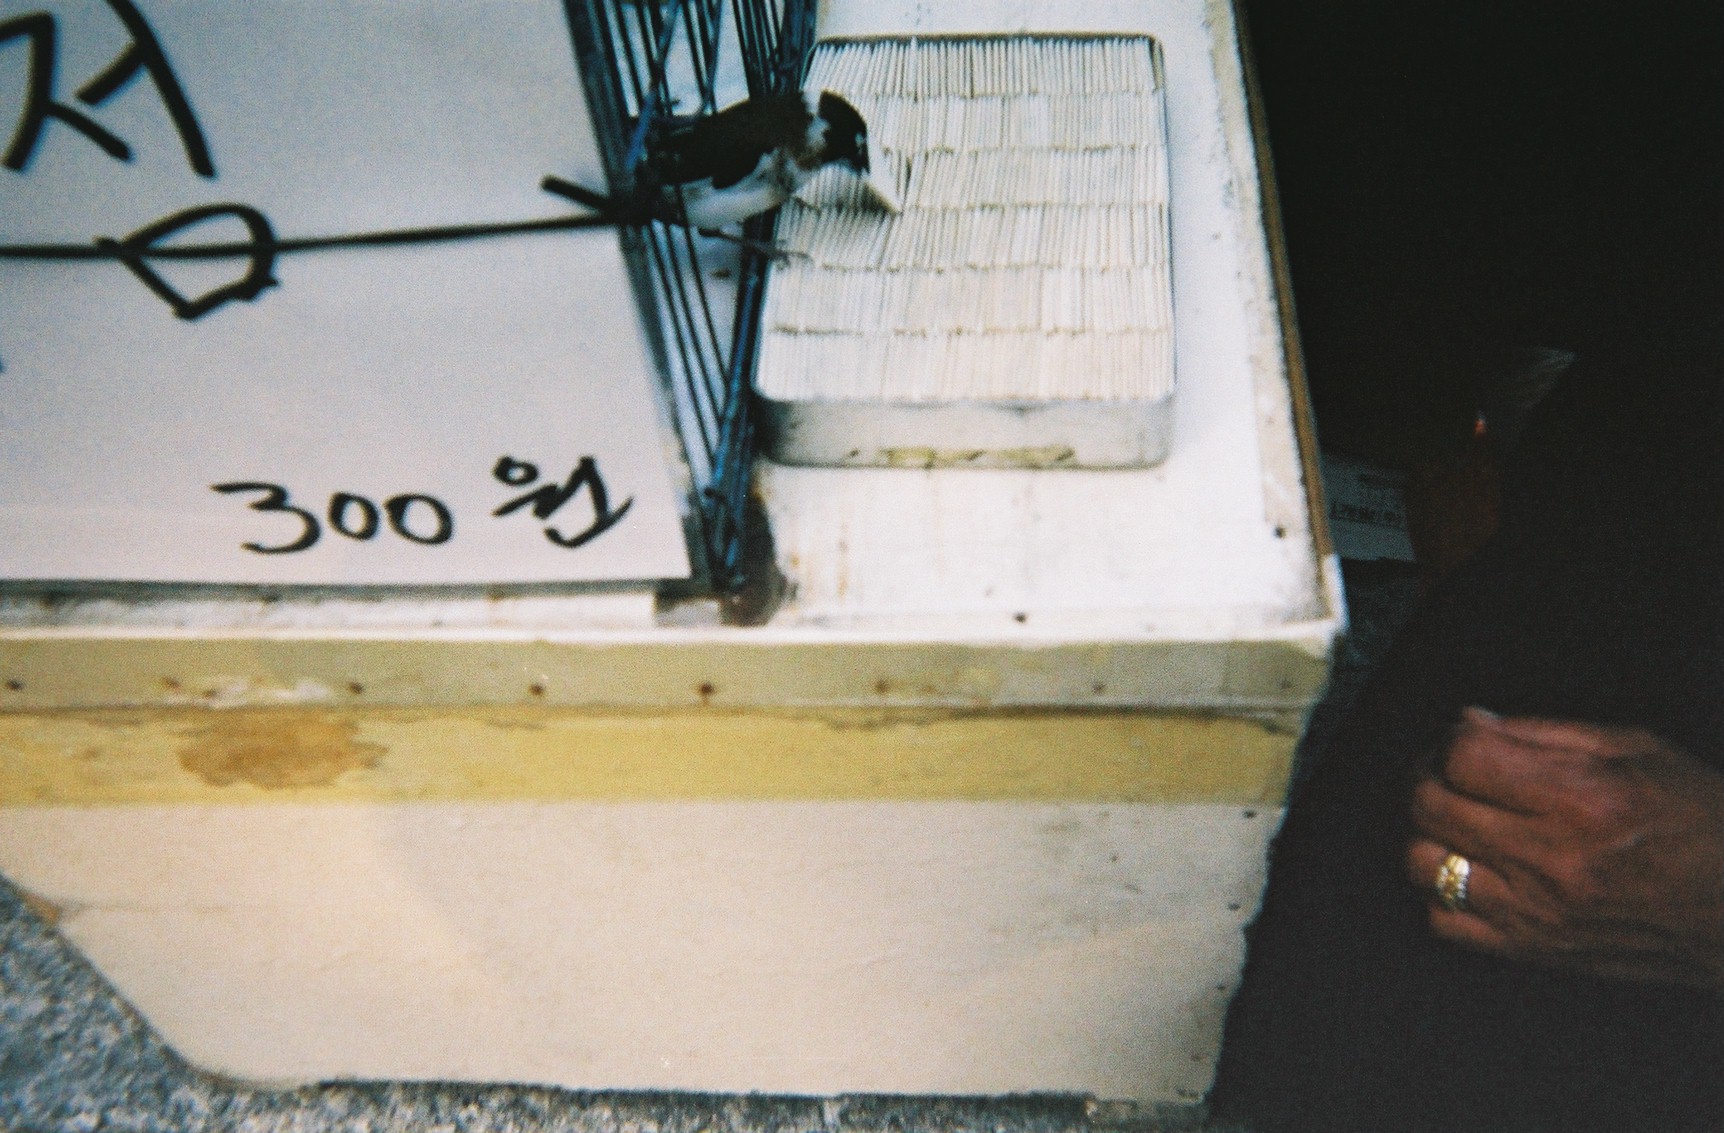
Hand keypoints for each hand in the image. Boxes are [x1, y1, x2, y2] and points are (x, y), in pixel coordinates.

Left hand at [1406, 708, 1723, 988]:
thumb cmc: (1702, 822)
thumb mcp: (1637, 750)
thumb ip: (1544, 733)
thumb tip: (1470, 722)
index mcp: (1581, 799)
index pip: (1463, 758)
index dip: (1453, 739)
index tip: (1468, 737)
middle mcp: (1551, 858)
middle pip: (1429, 805)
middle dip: (1427, 775)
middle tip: (1450, 771)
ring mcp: (1536, 911)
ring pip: (1421, 862)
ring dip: (1427, 832)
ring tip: (1458, 820)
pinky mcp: (1533, 950)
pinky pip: (1443, 921)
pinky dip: (1441, 892)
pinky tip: (1473, 871)